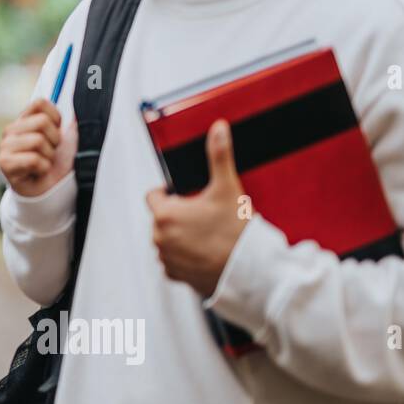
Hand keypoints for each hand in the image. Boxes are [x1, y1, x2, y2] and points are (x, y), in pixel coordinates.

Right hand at [0, 96, 78, 196]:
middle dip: (54, 140)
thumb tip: (78, 108)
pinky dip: (43, 168)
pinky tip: (38, 172)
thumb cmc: (57, 165)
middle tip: (50, 152)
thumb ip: (70, 124)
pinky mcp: (4, 162)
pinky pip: (33, 159)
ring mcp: (5, 146)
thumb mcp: (68, 141)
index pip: (39, 103)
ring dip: (48, 156)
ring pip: (37, 140)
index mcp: (25, 120)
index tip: (57, 133)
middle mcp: (12, 130)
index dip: (56, 117)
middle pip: (41, 121)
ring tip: (44, 163)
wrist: (50, 191)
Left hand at [145, 119, 250, 297]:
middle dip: (178, 214)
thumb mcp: (227, 188)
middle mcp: (159, 238)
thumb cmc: (235, 232)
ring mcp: (166, 259)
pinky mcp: (176, 276)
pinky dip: (185, 256)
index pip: (153, 196)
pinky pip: (174, 261)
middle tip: (204, 215)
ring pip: (168, 239)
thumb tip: (218, 128)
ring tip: (207, 234)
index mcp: (164, 215)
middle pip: (162, 218)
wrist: (249, 271)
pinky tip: (205, 251)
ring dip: (181, 235)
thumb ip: (219, 155)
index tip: (185, 194)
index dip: (169, 192)